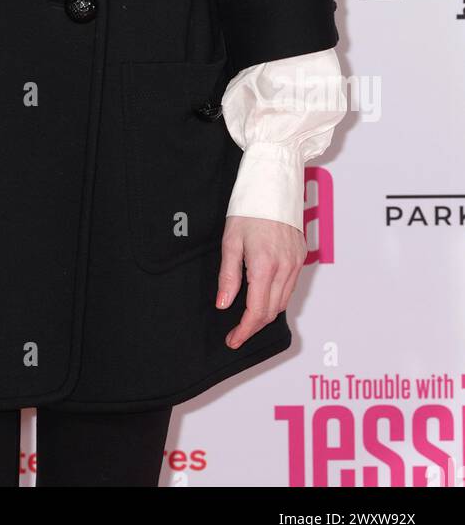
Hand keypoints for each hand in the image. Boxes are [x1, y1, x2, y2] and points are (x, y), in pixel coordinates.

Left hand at [216, 214, 305, 349]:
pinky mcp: (301, 256)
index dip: (244, 330)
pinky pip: (290, 286)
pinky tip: (264, 295)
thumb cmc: (248, 208)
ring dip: (266, 313)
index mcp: (264, 265)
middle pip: (271, 311)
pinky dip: (277, 297)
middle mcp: (285, 267)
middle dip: (254, 326)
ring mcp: (296, 262)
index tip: (233, 339)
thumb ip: (228, 276)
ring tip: (247, 317)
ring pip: (283, 301)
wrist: (272, 184)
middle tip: (236, 332)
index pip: (257, 311)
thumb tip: (224, 304)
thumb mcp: (230, 241)